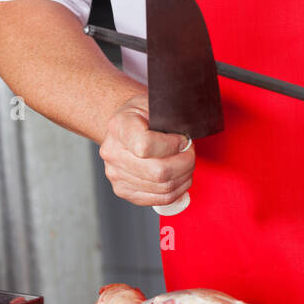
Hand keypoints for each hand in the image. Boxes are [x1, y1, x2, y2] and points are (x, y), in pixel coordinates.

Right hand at [99, 92, 194, 207]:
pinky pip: (157, 200)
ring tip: (187, 164)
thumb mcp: (154, 104)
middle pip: (158, 172)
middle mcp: (112, 152)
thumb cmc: (142, 114)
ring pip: (162, 188)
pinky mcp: (123, 190)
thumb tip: (187, 139)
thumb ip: (170, 117)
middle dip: (184, 163)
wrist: (125, 126)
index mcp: (119, 126)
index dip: (172, 145)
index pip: (146, 146)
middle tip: (190, 153)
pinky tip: (180, 178)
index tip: (182, 139)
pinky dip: (176, 191)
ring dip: (183, 177)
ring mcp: (116, 174)